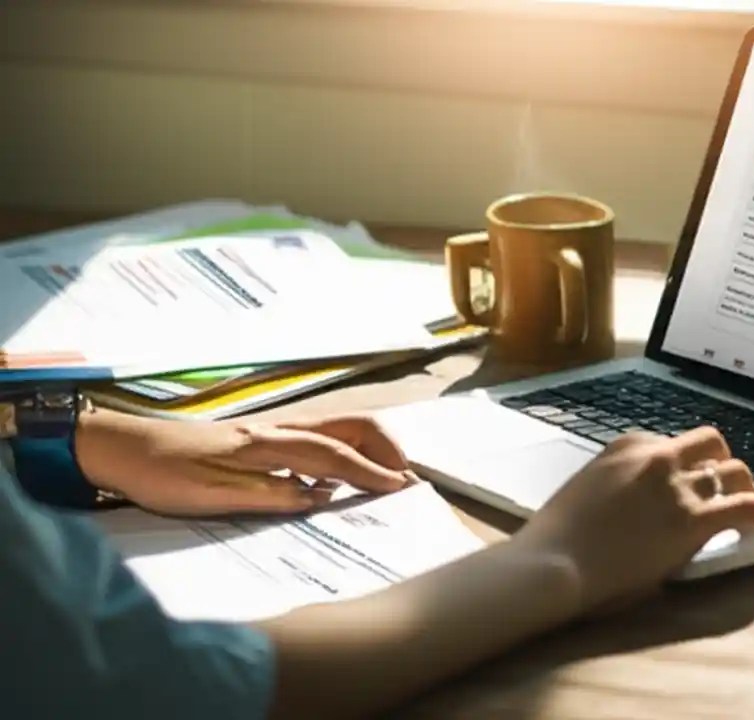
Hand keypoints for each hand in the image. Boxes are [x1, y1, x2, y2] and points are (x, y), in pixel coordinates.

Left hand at [75, 410, 410, 516]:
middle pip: (349, 424)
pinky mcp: (262, 435)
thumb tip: (319, 498)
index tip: (401, 489)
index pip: (334, 453)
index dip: (371, 471)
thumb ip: (267, 495)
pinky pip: (320, 434)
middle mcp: (276, 428)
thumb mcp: (210, 496)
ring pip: (338, 425)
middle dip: (385, 446)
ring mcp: (271, 428)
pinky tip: (342, 476)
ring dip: (370, 445)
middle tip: (404, 478)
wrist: (120, 447)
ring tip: (386, 475)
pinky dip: (347, 449)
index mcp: (266, 443)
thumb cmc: (161, 474)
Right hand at [513, 427, 753, 613]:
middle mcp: (658, 456)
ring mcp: (678, 487)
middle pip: (709, 445)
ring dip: (743, 484)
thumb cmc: (558, 536)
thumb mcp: (586, 488)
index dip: (682, 463)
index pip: (670, 443)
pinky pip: (743, 506)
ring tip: (751, 499)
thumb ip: (616, 483)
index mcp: (627, 444)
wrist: (555, 561)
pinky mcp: (694, 521)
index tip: (686, 477)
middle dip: (719, 461)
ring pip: (732, 472)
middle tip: (723, 482)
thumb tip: (634, 500)